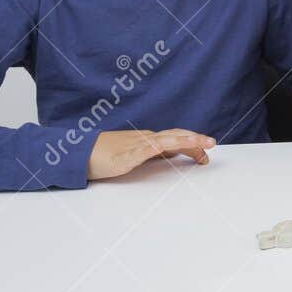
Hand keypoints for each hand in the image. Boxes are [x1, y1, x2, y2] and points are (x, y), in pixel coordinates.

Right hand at [87, 129, 215, 179]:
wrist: (80, 153)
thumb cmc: (105, 155)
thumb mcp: (134, 155)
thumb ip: (152, 154)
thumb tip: (170, 154)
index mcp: (148, 140)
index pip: (175, 138)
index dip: (192, 143)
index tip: (205, 153)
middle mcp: (145, 139)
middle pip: (175, 136)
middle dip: (195, 140)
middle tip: (211, 145)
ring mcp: (136, 145)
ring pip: (166, 140)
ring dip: (185, 141)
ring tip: (202, 143)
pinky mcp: (126, 155)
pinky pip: (145, 149)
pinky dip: (159, 146)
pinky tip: (172, 146)